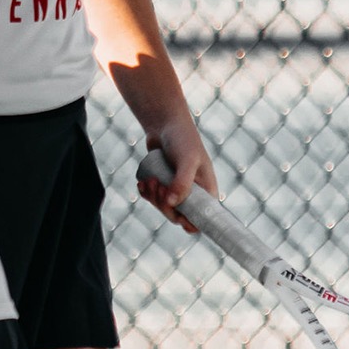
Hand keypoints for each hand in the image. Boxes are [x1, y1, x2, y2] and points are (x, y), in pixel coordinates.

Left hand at [136, 120, 219, 235]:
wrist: (165, 124)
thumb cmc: (183, 139)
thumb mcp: (186, 159)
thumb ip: (182, 182)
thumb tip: (172, 204)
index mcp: (207, 192)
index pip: (202, 220)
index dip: (190, 223)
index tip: (177, 214)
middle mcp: (193, 194)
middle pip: (178, 216)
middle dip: (165, 206)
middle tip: (157, 186)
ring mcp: (177, 191)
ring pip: (164, 209)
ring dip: (153, 199)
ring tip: (148, 181)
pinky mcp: (163, 186)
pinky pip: (154, 199)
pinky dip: (146, 195)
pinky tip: (141, 184)